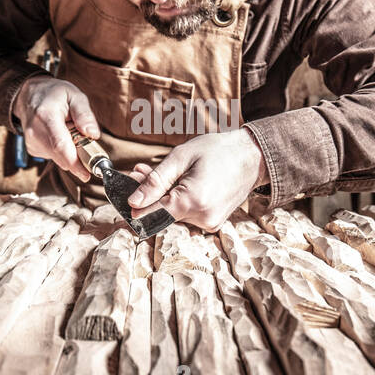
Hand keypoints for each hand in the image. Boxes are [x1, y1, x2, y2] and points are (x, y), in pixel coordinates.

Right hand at [11, 75, 100, 181]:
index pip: (60, 146)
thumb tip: (94, 135)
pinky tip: (60, 135)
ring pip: (59, 158)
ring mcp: (32, 142)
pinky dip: (62, 150)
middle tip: (88, 146)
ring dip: (71, 152)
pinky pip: (54, 156)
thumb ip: (84, 114)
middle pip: (60, 157)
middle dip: (78, 158)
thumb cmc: (54, 94)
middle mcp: (34, 132)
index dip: (75, 164)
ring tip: (70, 132)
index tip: (87, 174)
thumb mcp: (74, 95)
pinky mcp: (33, 149)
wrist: (29, 95)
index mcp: (46, 116)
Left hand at [125, 128, 268, 232]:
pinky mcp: (213, 223)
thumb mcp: (182, 157)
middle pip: (162, 213)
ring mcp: (210, 223)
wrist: (252, 156)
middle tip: (139, 172)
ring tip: (161, 172)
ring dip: (164, 196)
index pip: (153, 213)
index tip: (122, 196)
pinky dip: (178, 200)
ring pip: (174, 214)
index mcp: (194, 201)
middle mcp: (203, 218)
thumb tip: (133, 202)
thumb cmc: (218, 150)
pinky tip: (177, 182)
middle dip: (149, 195)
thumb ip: (156, 181)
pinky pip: (187, 214)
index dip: (136, 205)